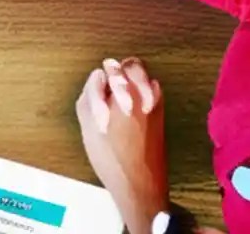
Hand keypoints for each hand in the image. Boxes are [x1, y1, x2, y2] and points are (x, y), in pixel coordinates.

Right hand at [76, 58, 170, 233]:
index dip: (103, 77)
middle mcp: (148, 93)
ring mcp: (157, 105)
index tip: (100, 92)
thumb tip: (98, 78)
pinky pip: (149, 94)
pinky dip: (137, 97)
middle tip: (106, 93)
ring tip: (115, 105)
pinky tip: (125, 115)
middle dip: (118, 74)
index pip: (114, 66)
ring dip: (128, 84)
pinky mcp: (159, 117)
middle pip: (133, 66)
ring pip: (142, 79)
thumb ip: (91, 94)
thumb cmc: (111, 154)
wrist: (139, 183)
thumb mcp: (89, 122)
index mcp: (130, 92)